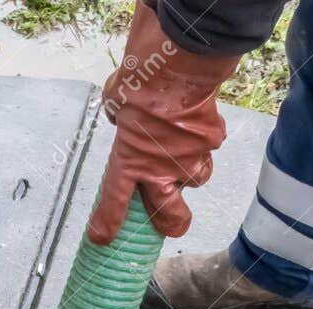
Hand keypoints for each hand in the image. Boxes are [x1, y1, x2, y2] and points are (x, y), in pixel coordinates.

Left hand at [88, 2, 241, 244]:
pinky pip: (210, 146)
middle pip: (170, 215)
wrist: (175, 66)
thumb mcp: (114, 102)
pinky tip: (200, 124)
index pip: (113, 202)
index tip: (101, 240)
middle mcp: (160, 169)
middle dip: (173, 225)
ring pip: (197, 179)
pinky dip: (205, 138)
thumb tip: (124, 115)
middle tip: (173, 226)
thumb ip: (119, 118)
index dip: (107, 225)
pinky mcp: (211, 141)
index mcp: (128, 161)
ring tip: (186, 160)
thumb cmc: (138, 82)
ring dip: (192, 174)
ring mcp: (189, 158)